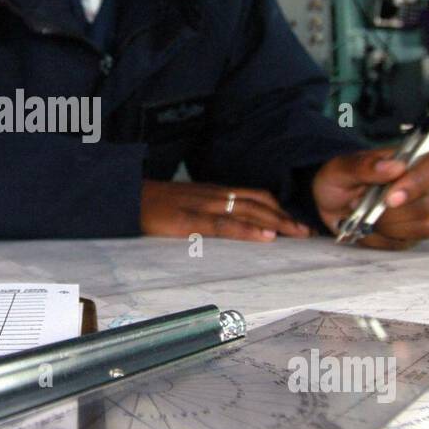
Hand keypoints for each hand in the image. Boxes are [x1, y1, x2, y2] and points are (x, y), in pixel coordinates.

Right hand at [140, 180, 310, 241]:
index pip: (252, 195)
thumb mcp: (182, 205)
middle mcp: (211, 195)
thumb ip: (203, 212)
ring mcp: (200, 206)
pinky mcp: (187, 221)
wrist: (120, 197)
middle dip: (285, 216)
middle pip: (256, 201)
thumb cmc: (149, 206)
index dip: (277, 207)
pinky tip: (265, 236)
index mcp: (210, 192)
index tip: (297, 222)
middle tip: (308, 231)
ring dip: (276, 222)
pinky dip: (248, 229)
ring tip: (297, 233)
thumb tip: (224, 225)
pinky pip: (223, 224)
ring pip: (246, 210)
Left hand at [312, 148, 428, 249]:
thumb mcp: (341, 168)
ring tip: (361, 213)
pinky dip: (379, 237)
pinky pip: (404, 242)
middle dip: (389, 212)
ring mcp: (421, 213)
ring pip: (420, 226)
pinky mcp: (412, 235)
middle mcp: (423, 188)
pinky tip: (366, 226)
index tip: (391, 197)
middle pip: (427, 205)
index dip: (419, 183)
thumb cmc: (339, 181)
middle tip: (359, 204)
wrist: (326, 206)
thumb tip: (395, 167)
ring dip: (384, 224)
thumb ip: (365, 165)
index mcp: (412, 162)